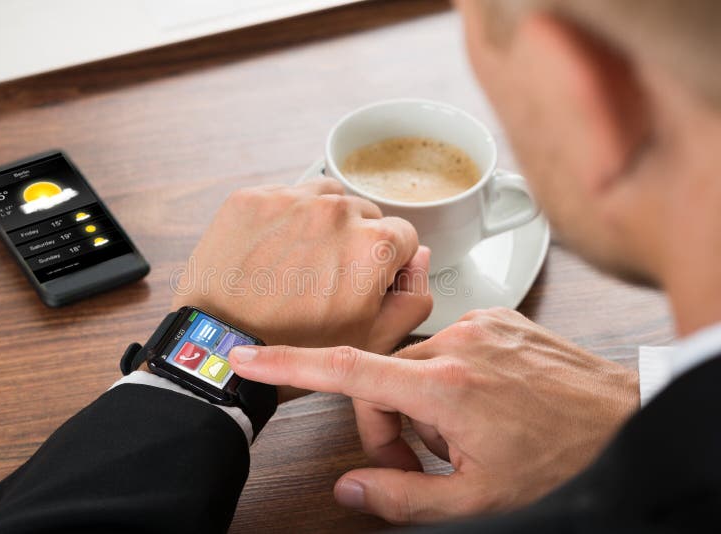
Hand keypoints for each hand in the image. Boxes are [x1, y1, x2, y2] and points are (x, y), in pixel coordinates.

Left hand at [171, 178, 431, 351]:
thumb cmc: (293, 351)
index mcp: (373, 245)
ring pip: (326, 197)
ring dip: (322, 222)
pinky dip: (284, 218)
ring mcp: (291, 200)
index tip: (365, 280)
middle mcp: (335, 212)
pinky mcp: (252, 199)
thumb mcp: (371, 342)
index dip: (388, 262)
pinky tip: (272, 252)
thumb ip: (412, 298)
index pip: (403, 234)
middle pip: (364, 214)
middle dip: (354, 240)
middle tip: (327, 277)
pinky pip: (285, 196)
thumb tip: (419, 258)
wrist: (219, 348)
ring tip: (300, 261)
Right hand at [228, 307, 638, 522]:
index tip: (247, 354)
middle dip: (386, 426)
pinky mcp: (494, 317)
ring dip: (419, 404)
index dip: (288, 364)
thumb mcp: (479, 499)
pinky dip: (446, 379)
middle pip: (380, 380)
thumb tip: (350, 487)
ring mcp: (477, 325)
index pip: (346, 369)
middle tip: (416, 465)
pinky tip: (478, 405)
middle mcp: (456, 343)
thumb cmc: (561, 458)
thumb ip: (403, 496)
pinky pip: (445, 346)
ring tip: (458, 438)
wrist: (624, 417)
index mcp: (445, 387)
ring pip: (412, 364)